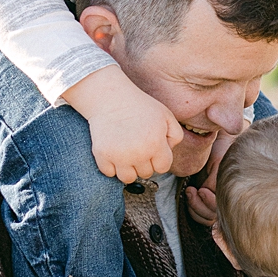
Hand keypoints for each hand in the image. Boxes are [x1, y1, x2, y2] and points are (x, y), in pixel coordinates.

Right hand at [62, 67, 182, 181]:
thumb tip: (168, 152)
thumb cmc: (140, 106)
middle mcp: (138, 153)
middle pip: (146, 173)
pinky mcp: (102, 155)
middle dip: (144, 162)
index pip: (163, 167)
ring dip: (128, 169)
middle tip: (137, 146)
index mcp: (155, 144)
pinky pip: (109, 173)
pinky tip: (114, 151)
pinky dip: (111, 166)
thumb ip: (175, 135)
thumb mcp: (166, 116)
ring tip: (126, 153)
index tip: (152, 149)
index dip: (159, 159)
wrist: (110, 98)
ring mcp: (119, 156)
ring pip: (128, 178)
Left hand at [184, 119, 247, 226]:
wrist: (223, 141)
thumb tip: (206, 192)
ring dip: (195, 207)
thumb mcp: (220, 162)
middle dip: (200, 206)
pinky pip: (200, 214)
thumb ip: (215, 181)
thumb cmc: (224, 149)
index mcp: (235, 191)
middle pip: (212, 216)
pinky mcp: (208, 199)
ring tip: (189, 191)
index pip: (221, 209)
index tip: (202, 189)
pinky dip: (192, 208)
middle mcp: (228, 199)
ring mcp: (218, 201)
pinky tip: (190, 193)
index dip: (210, 203)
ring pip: (206, 217)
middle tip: (192, 190)